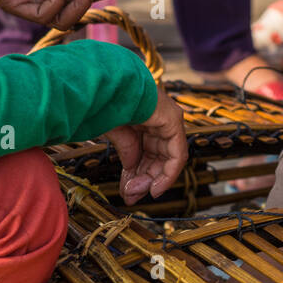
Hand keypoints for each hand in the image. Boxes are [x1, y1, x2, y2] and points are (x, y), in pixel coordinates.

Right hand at [103, 84, 186, 203]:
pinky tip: (156, 187)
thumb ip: (129, 154)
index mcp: (143, 119)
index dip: (137, 175)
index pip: (146, 152)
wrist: (105, 86)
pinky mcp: (173, 120)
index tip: (128, 192)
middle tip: (131, 196)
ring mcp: (168, 119)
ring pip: (168, 159)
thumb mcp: (117, 135)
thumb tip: (132, 176)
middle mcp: (158, 119)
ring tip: (136, 193)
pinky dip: (168, 173)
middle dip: (144, 180)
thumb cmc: (106, 103)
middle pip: (157, 158)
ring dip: (153, 179)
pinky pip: (177, 155)